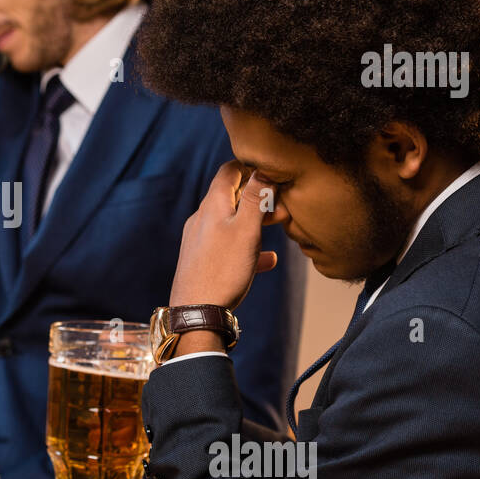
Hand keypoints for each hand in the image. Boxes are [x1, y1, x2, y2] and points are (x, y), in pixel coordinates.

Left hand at [168, 161, 278, 310]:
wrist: (196, 313)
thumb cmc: (223, 270)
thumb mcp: (246, 230)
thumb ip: (256, 199)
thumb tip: (264, 170)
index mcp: (212, 205)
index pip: (229, 171)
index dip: (250, 165)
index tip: (272, 168)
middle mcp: (202, 218)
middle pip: (231, 196)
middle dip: (258, 195)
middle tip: (283, 201)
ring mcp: (201, 240)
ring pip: (232, 221)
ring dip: (256, 220)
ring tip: (281, 224)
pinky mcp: (203, 260)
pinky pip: (229, 246)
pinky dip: (248, 246)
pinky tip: (268, 260)